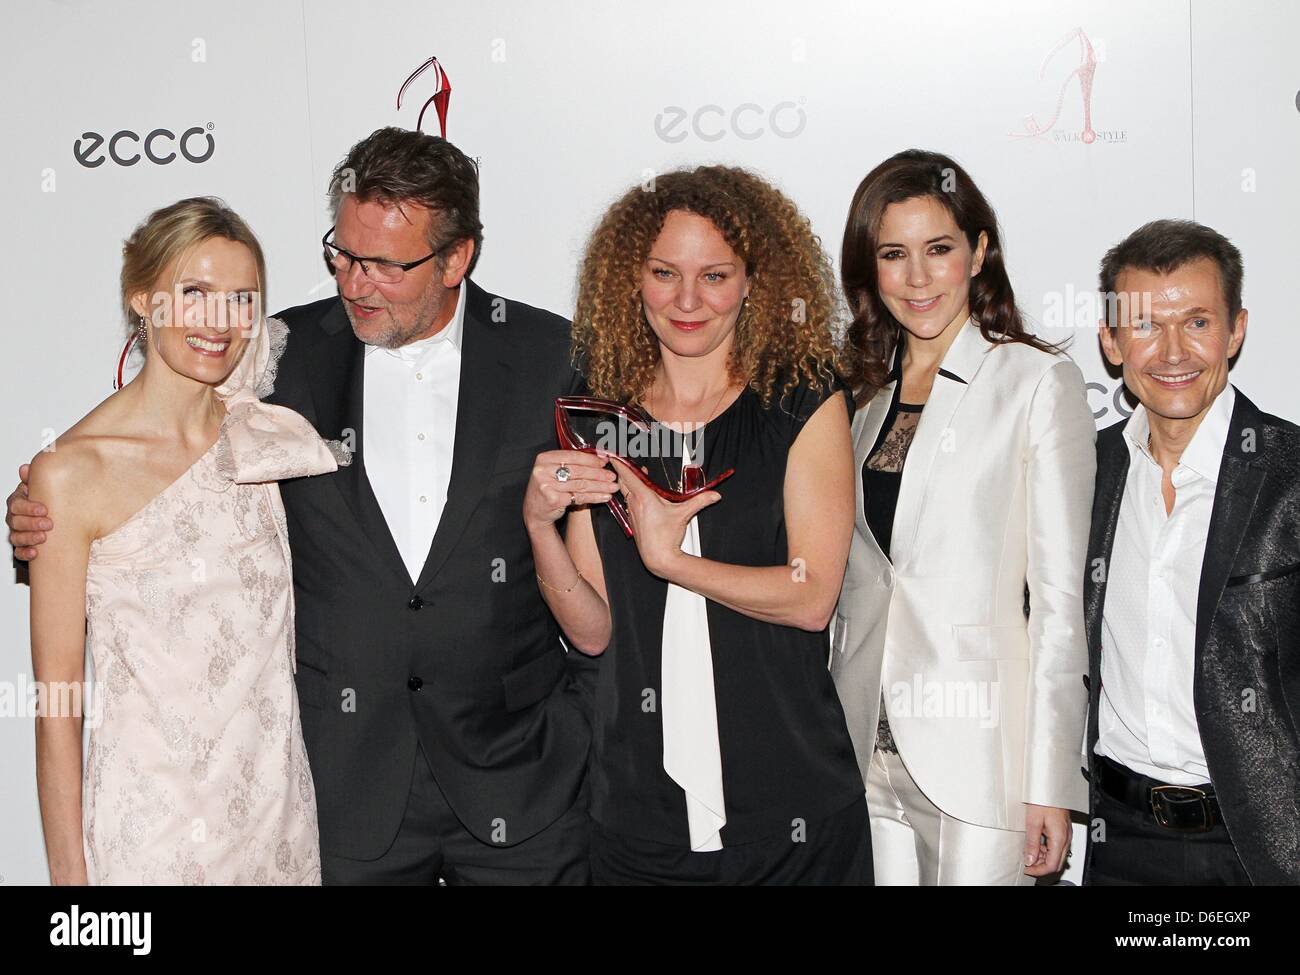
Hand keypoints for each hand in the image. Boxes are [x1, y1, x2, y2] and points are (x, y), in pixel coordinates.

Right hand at [7, 463, 49, 560]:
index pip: (16, 503)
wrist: (56, 519)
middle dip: (31, 523)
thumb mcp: (44, 488)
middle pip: (15, 521)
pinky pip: (19, 552)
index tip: (44, 509)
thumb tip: (25, 468)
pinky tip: (35, 553)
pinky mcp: (22, 546)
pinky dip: (25, 553)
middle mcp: (15, 517)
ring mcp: (17, 532)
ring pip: (15, 536)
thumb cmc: (48, 500)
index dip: (28, 507)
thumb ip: (35, 479)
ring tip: (44, 537)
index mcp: (19, 502)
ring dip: (29, 537)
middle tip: (48, 524)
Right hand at [523, 449, 617, 532]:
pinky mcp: (553, 499)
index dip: (591, 459)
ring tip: (612, 487)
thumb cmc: (548, 490)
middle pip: (578, 471)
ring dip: (600, 486)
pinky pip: (579, 497)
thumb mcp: (554, 472)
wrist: (535, 512)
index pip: (573, 456)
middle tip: (612, 476)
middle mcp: (543, 470)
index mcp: (545, 458)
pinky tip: (604, 497)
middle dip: (598, 474)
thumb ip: (572, 464)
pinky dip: (595, 497)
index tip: (604, 462)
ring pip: (581, 484)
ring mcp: (547, 485)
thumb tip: (600, 458)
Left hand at [609, 454, 719, 577]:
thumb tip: (715, 495)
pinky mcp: (633, 521)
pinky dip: (632, 495)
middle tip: (629, 461)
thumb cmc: (667, 537)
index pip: (627, 474)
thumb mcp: (685, 515)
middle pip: (623, 481)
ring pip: (625, 492)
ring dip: (629, 483)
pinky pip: (629, 503)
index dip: (620, 462)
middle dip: (625, 470)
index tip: (613, 452)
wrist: (658, 558)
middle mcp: (634, 503)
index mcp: (643, 497)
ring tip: (639, 476)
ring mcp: (631, 513)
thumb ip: (700, 501)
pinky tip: (641, 496)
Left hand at [1023, 803, 1071, 876]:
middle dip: (1041, 866)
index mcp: (1059, 837)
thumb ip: (1032, 842)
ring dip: (1043, 858)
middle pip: (1056, 863)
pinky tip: (1036, 845)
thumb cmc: (1043, 798)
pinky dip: (1046, 850)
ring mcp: (1065, 834)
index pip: (1052, 865)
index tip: (1027, 868)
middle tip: (1027, 863)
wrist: (1050, 786)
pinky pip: (1057, 846)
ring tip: (1029, 852)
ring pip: (1057, 855)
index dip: (1038, 871)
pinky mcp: (1063, 829)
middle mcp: (1065, 837)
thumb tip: (1030, 859)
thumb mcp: (1033, 821)